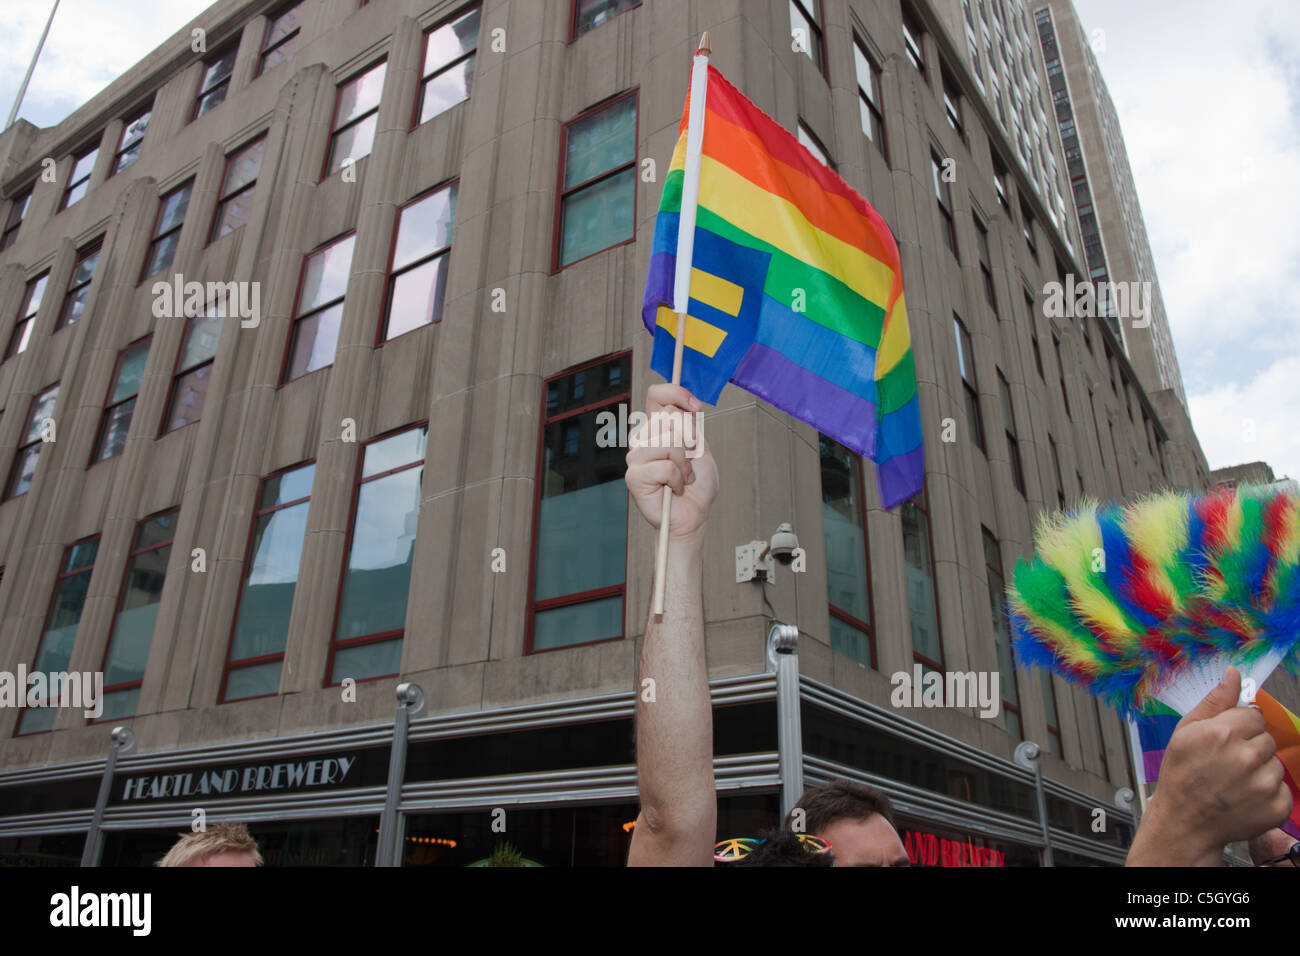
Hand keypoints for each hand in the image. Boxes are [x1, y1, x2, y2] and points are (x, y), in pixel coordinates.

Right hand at [624, 384, 717, 542]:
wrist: (692, 516)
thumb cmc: (696, 485)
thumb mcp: (700, 448)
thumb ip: (689, 427)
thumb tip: (681, 409)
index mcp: (657, 428)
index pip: (657, 395)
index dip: (677, 393)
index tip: (696, 407)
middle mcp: (642, 438)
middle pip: (669, 417)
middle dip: (690, 441)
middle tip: (689, 463)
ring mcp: (635, 456)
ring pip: (669, 442)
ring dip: (684, 464)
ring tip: (682, 478)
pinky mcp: (634, 475)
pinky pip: (665, 466)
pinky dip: (677, 479)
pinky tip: (673, 489)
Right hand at [1128, 667, 1292, 864]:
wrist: (1185, 822)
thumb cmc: (1181, 775)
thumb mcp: (1186, 731)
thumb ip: (1215, 701)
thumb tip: (1234, 674)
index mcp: (1224, 732)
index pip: (1254, 715)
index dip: (1239, 727)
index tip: (1225, 740)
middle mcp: (1247, 756)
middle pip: (1266, 739)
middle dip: (1250, 747)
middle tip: (1226, 763)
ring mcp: (1264, 783)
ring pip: (1274, 763)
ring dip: (1259, 770)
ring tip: (1234, 782)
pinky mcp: (1276, 806)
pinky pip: (1282, 788)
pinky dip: (1268, 793)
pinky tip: (1245, 797)